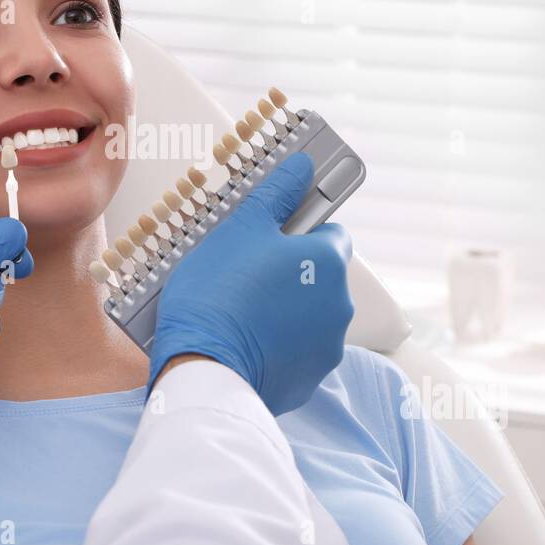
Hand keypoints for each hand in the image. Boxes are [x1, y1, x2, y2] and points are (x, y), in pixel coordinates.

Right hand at [150, 153, 353, 414]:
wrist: (203, 368)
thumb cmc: (219, 292)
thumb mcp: (241, 228)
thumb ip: (278, 194)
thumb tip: (303, 165)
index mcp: (329, 263)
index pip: (331, 234)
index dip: (301, 232)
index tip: (270, 240)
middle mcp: (340, 305)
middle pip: (321, 277)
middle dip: (291, 274)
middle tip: (246, 275)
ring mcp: (328, 347)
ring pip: (309, 315)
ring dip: (286, 310)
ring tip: (242, 312)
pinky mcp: (309, 380)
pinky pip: (297, 351)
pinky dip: (278, 345)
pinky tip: (245, 342)